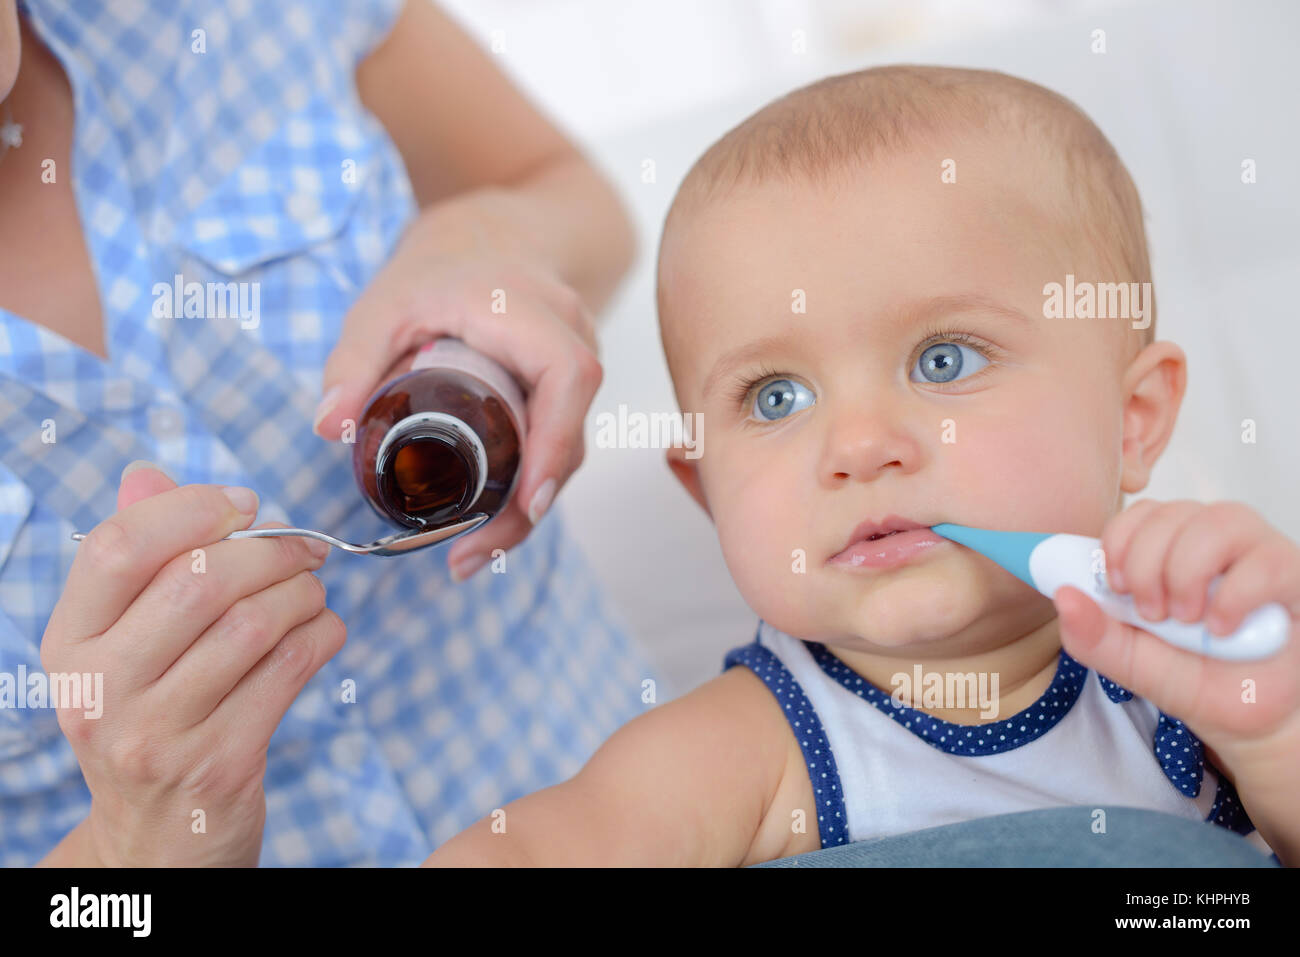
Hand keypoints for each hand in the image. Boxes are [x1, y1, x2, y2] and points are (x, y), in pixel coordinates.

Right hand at [40, 462, 345, 865]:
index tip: (243, 505)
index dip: (190, 509)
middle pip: (197, 582)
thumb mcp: (120, 648)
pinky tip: (324, 630)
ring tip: (312, 592)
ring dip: (302, 593)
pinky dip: (322, 635)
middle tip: (302, 548)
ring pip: (253, 624)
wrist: (157, 840)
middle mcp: (100, 689)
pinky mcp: (220, 762)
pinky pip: (290, 671)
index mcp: (68, 645)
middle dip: (269, 551)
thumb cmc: (149, 720)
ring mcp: (157, 733)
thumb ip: (135, 561)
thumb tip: (147, 473)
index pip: (115, 548)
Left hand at [312, 198, 602, 581]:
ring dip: (528, 507)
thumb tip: (329, 429)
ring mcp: (579, 363)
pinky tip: (491, 528)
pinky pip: (559, 443)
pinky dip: (529, 487)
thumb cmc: (435, 271)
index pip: (566, 376)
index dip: (554, 440)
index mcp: (526, 310)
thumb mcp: (382, 305)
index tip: (528, 500)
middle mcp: (569, 335)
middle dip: (529, 503)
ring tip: (472, 555)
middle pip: (570, 431)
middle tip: (472, 555)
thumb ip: (352, 362)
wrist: (490, 237)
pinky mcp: (569, 392)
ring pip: (568, 446)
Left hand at [1053, 499, 1299, 756]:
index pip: (1138, 514)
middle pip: (1170, 513)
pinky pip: (1264, 561)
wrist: (1253, 720)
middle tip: (1150, 614)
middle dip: (1146, 565)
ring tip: (1185, 619)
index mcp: (1170, 550)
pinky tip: (1222, 628)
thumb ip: (1093, 634)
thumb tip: (1062, 595)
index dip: (1118, 541)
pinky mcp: (1293, 574)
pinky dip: (1233, 596)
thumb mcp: (1131, 663)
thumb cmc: (1196, 679)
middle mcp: (1213, 540)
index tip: (1113, 585)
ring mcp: (1256, 552)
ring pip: (1216, 522)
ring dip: (1186, 573)